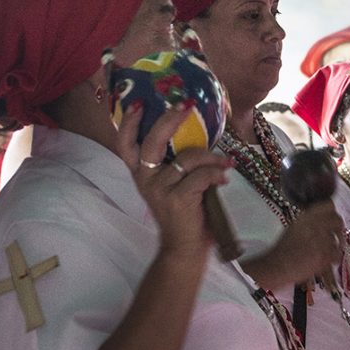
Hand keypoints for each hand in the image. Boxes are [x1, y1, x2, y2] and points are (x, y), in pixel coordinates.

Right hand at [116, 99, 230, 257]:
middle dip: (170, 120)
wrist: (184, 246)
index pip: (125, 144)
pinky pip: (201, 176)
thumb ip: (176, 162)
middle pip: (152, 141)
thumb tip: (197, 133)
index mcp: (141, 173)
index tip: (139, 103)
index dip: (129, 122)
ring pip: (188, 158)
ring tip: (225, 163)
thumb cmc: (183, 211)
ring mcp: (159, 189)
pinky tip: (224, 179)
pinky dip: (216, 174)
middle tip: (186, 105)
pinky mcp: (177, 199)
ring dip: (211, 157)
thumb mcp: (173, 184)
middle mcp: (145, 179)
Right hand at [268, 200, 345, 283]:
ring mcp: (322, 240)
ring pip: (339, 238)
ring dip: (336, 244)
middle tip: (336, 234)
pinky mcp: (325, 254)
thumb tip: (322, 220)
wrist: (278, 265)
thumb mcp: (294, 227)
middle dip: (338, 228)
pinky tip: (328, 260)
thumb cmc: (283, 249)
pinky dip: (334, 258)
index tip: (332, 218)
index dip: (333, 212)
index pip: (329, 205)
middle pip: (338, 220)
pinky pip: (338, 253)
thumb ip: (309, 221)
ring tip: (329, 250)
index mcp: (307, 216)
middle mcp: (316, 225)